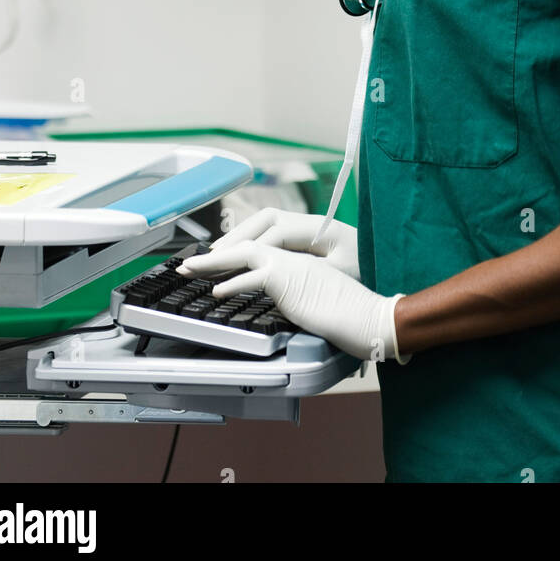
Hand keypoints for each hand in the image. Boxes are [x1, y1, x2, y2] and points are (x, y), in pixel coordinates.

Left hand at [177, 242, 406, 362]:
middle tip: (191, 264)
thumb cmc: (349, 314)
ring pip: (244, 252)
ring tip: (191, 270)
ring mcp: (291, 264)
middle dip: (216, 253)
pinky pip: (252, 275)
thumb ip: (298, 292)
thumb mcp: (317, 298)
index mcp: (301, 259)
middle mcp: (294, 255)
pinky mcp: (288, 278)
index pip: (261, 247)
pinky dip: (232, 281)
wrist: (368, 317)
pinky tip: (216, 290)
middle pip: (247, 243)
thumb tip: (284, 300)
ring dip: (214, 261)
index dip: (235, 252)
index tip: (216, 264)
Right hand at [208, 207, 360, 278]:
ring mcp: (309, 229)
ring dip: (241, 237)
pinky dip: (252, 242)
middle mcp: (312, 223)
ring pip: (266, 225)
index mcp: (321, 229)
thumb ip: (310, 268)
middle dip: (237, 236)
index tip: (229, 262)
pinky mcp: (308, 238)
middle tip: (211, 257)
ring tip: (216, 255)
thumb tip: (276, 266)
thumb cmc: (368, 276)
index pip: (275, 231)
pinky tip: (238, 254)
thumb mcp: (341, 273)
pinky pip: (273, 234)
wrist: (386, 277)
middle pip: (265, 221)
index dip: (251, 247)